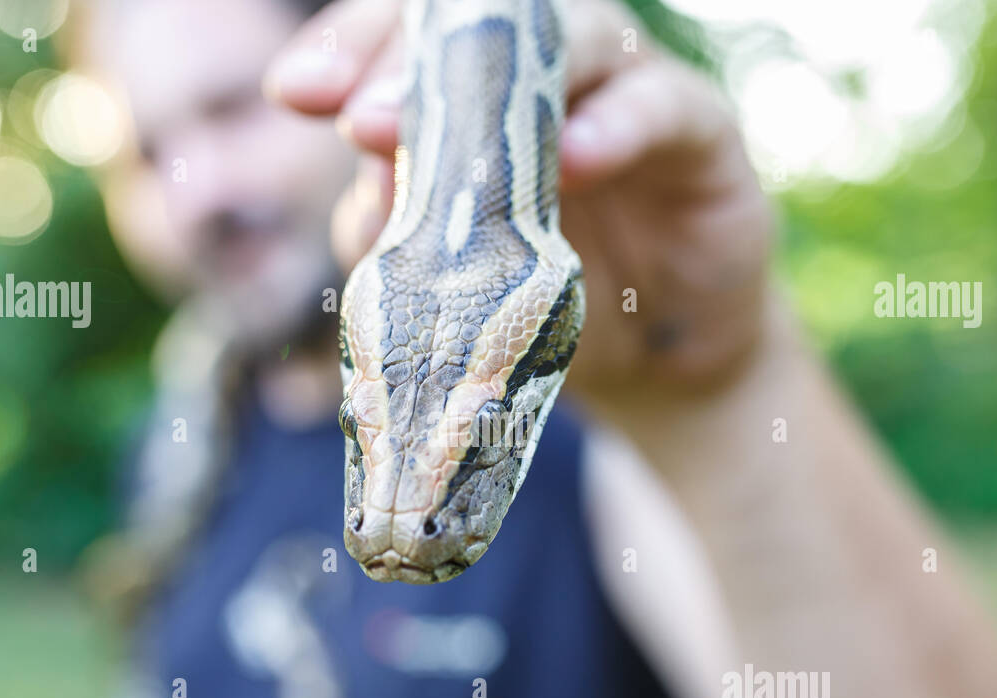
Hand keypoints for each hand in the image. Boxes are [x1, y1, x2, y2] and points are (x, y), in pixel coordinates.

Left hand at [266, 0, 774, 397]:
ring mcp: (625, 88)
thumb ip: (406, 237)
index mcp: (476, 97)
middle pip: (479, 18)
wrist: (657, 364)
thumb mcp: (456, 281)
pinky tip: (576, 162)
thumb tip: (363, 209)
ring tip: (447, 141)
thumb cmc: (542, 306)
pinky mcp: (700, 127)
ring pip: (572, 32)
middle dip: (409, 60)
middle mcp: (547, 73)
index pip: (408, 38)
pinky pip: (661, 103)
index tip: (296, 94)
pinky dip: (617, 125)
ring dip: (507, 80)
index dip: (349, 51)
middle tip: (361, 122)